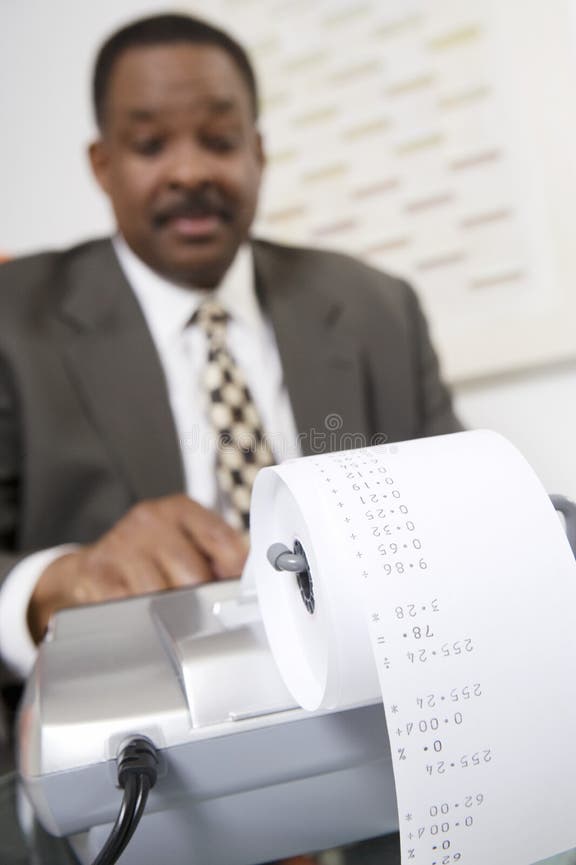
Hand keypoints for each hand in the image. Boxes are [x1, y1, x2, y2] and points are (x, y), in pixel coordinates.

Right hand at [27, 494, 247, 642]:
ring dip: (166, 611)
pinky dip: (138, 617)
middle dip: (198, 597)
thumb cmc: (148, 556)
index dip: (234, 572)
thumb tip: (250, 583)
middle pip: (194, 575)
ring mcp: (122, 543)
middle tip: (194, 604)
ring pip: (163, 596)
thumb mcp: (184, 542)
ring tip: (161, 606)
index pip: (222, 540)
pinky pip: (131, 606)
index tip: (237, 591)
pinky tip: (137, 610)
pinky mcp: (98, 572)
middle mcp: (150, 519)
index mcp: (179, 508)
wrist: (91, 567)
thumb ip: (218, 555)